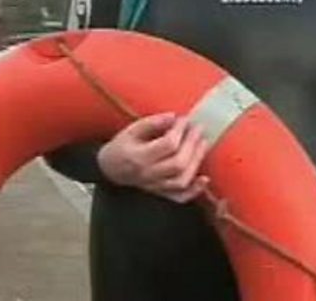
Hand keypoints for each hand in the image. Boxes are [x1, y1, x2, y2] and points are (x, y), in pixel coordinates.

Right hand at [96, 111, 211, 202]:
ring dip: (196, 162)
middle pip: (178, 163)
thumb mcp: (131, 130)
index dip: (180, 131)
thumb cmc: (123, 146)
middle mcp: (148, 174)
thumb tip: (174, 117)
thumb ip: (152, 123)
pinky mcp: (160, 193)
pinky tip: (204, 179)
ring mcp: (155, 186)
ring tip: (203, 144)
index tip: (184, 120)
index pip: (167, 145)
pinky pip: (180, 197)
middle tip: (198, 129)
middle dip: (192, 144)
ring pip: (181, 181)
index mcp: (139, 157)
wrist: (111, 169)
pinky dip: (194, 190)